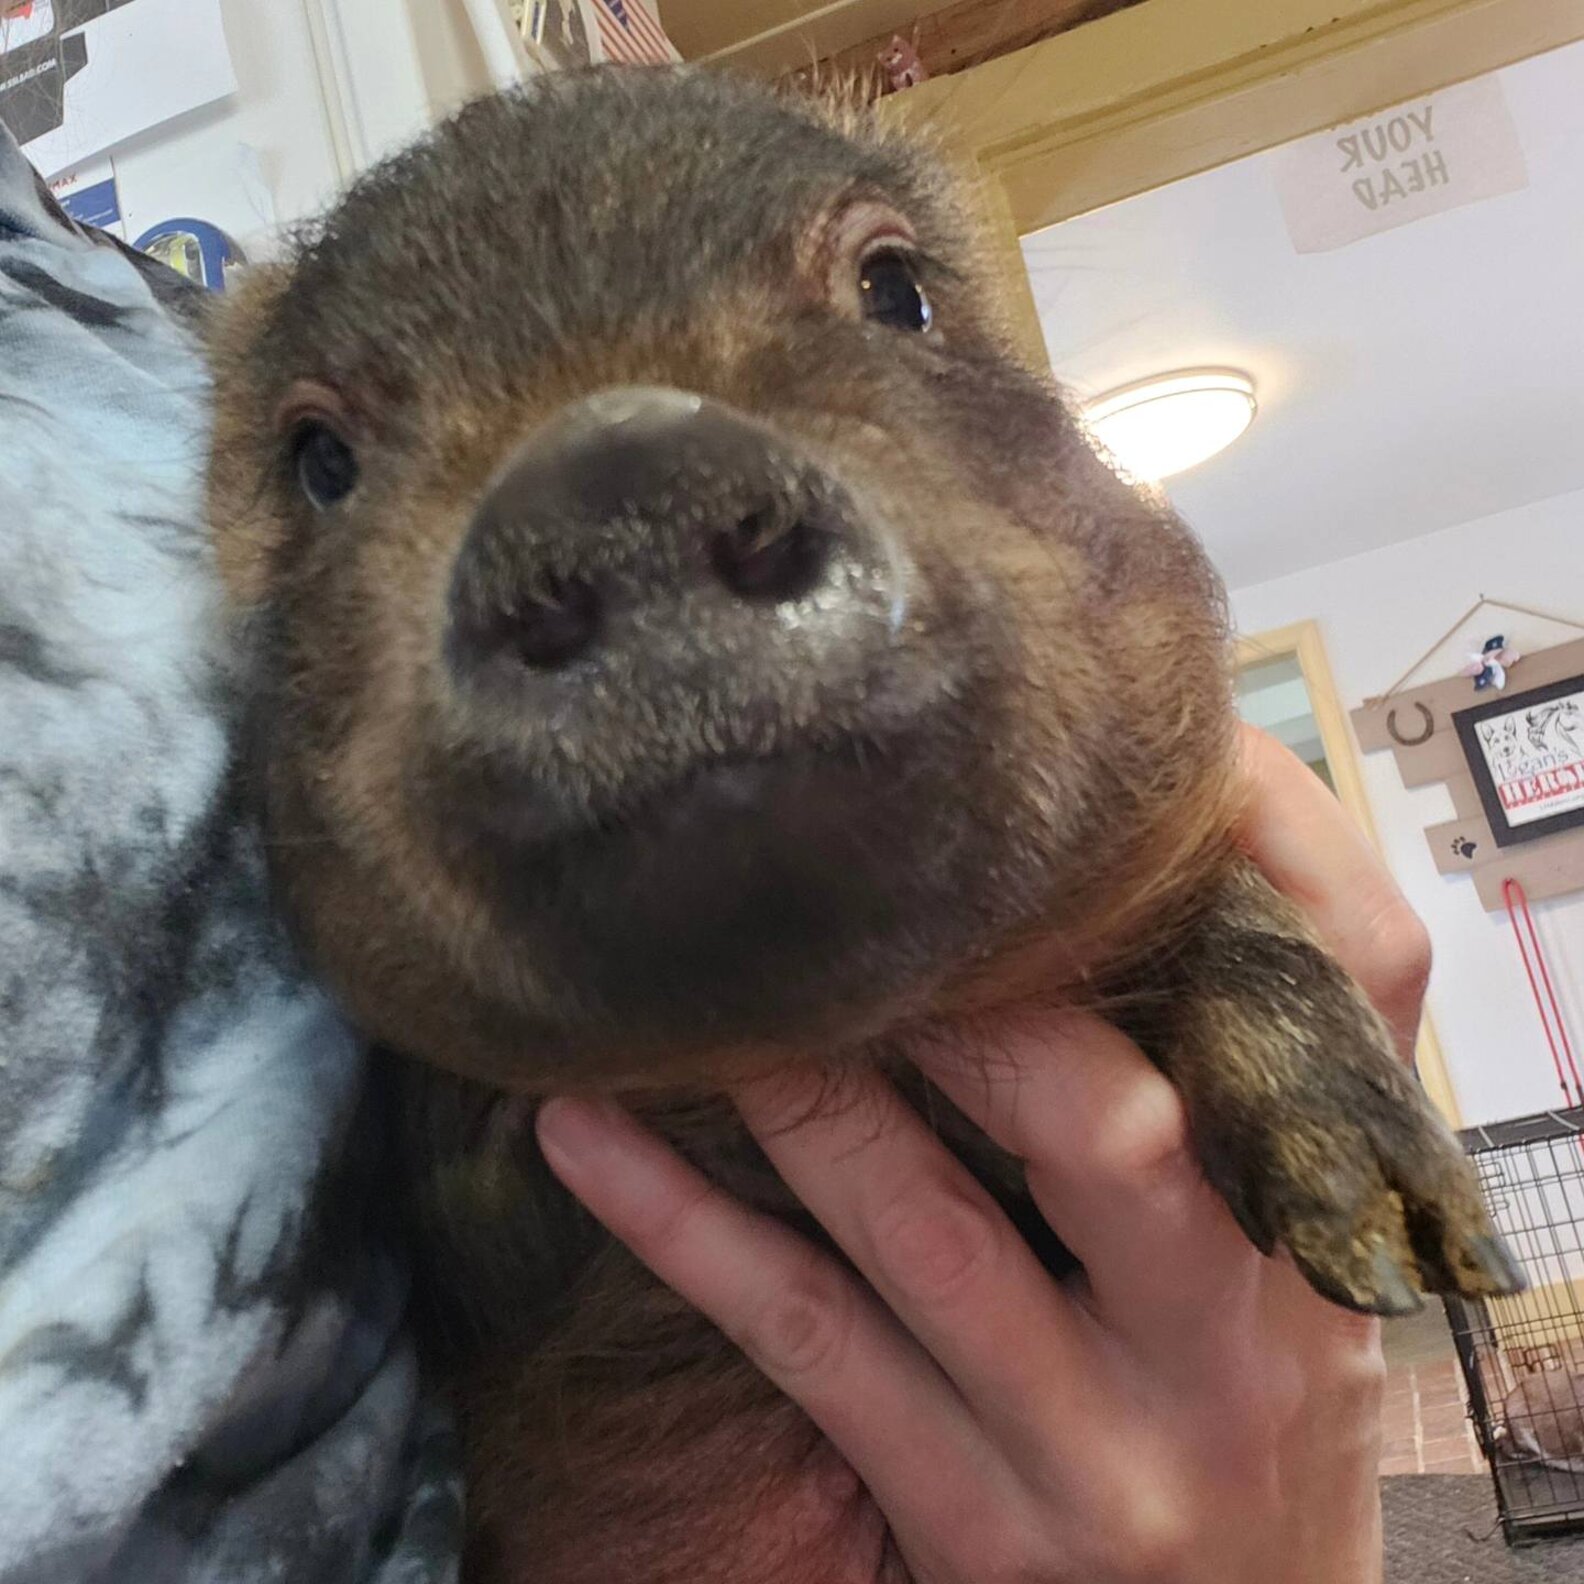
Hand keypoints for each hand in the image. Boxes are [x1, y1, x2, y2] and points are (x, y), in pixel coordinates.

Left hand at [537, 726, 1429, 1582]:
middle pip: (1105, 1121)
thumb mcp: (1287, 1264)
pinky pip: (807, 1339)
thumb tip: (1071, 893)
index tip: (1113, 767)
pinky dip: (683, 1226)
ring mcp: (1092, 1444)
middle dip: (970, 993)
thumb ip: (1214, 1093)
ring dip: (798, 1083)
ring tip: (691, 980)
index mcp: (1322, 1228)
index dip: (1252, 849)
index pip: (1345, 1004)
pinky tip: (582, 1134)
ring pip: (920, 1225)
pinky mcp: (973, 1515)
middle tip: (862, 890)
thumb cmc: (1250, 1407)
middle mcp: (1228, 1341)